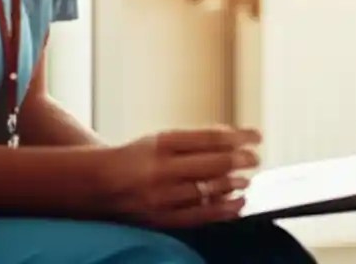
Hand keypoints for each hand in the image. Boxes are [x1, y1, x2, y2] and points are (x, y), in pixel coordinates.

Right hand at [98, 126, 260, 227]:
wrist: (98, 184)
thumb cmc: (137, 158)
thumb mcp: (162, 139)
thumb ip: (196, 140)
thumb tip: (236, 140)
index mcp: (162, 143)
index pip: (210, 138)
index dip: (239, 137)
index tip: (257, 137)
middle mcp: (161, 169)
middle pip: (213, 163)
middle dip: (241, 160)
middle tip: (255, 159)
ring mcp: (161, 196)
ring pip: (208, 190)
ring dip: (234, 184)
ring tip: (247, 180)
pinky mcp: (161, 218)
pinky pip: (199, 215)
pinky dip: (223, 209)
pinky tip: (238, 204)